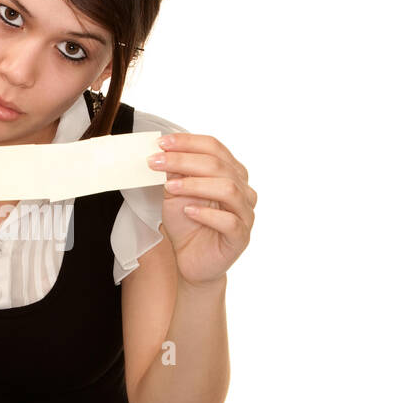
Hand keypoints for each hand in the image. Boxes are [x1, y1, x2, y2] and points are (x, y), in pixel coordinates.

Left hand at [147, 132, 255, 286]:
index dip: (188, 142)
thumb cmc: (187, 224)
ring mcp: (245, 213)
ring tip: (170, 187)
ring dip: (196, 185)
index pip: (214, 148)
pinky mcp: (241, 237)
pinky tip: (188, 211)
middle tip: (157, 162)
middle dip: (184, 160)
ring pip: (229, 189)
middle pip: (219, 166)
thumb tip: (167, 150)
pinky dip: (207, 214)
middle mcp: (243, 190)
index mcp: (231, 173)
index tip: (162, 143)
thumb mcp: (175, 194)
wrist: (189, 260)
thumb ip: (175, 173)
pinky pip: (230, 221)